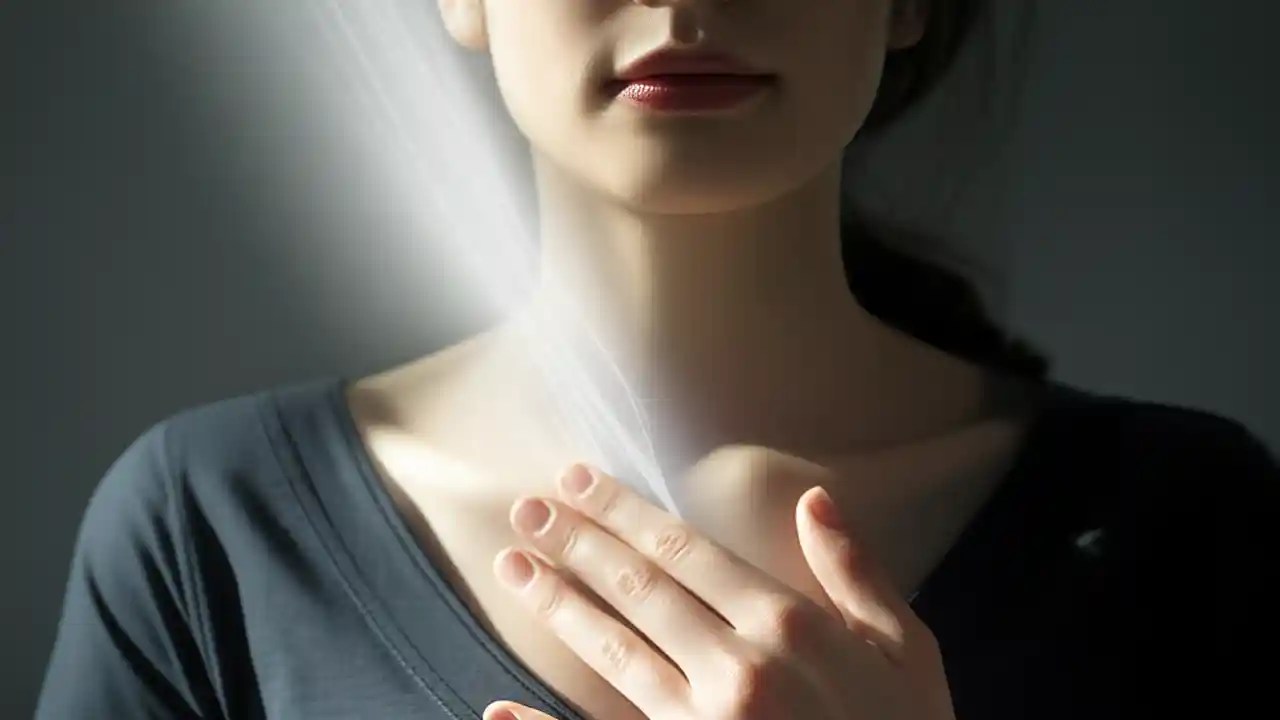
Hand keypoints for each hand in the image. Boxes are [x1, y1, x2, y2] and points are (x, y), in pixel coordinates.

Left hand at [482, 453, 955, 719]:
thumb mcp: (907, 651)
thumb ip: (856, 573)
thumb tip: (813, 499)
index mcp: (791, 625)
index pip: (687, 551)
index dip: (624, 512)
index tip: (576, 482)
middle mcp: (740, 668)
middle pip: (640, 590)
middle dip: (577, 543)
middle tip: (526, 509)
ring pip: (615, 652)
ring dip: (558, 605)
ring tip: (514, 567)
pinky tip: (500, 707)